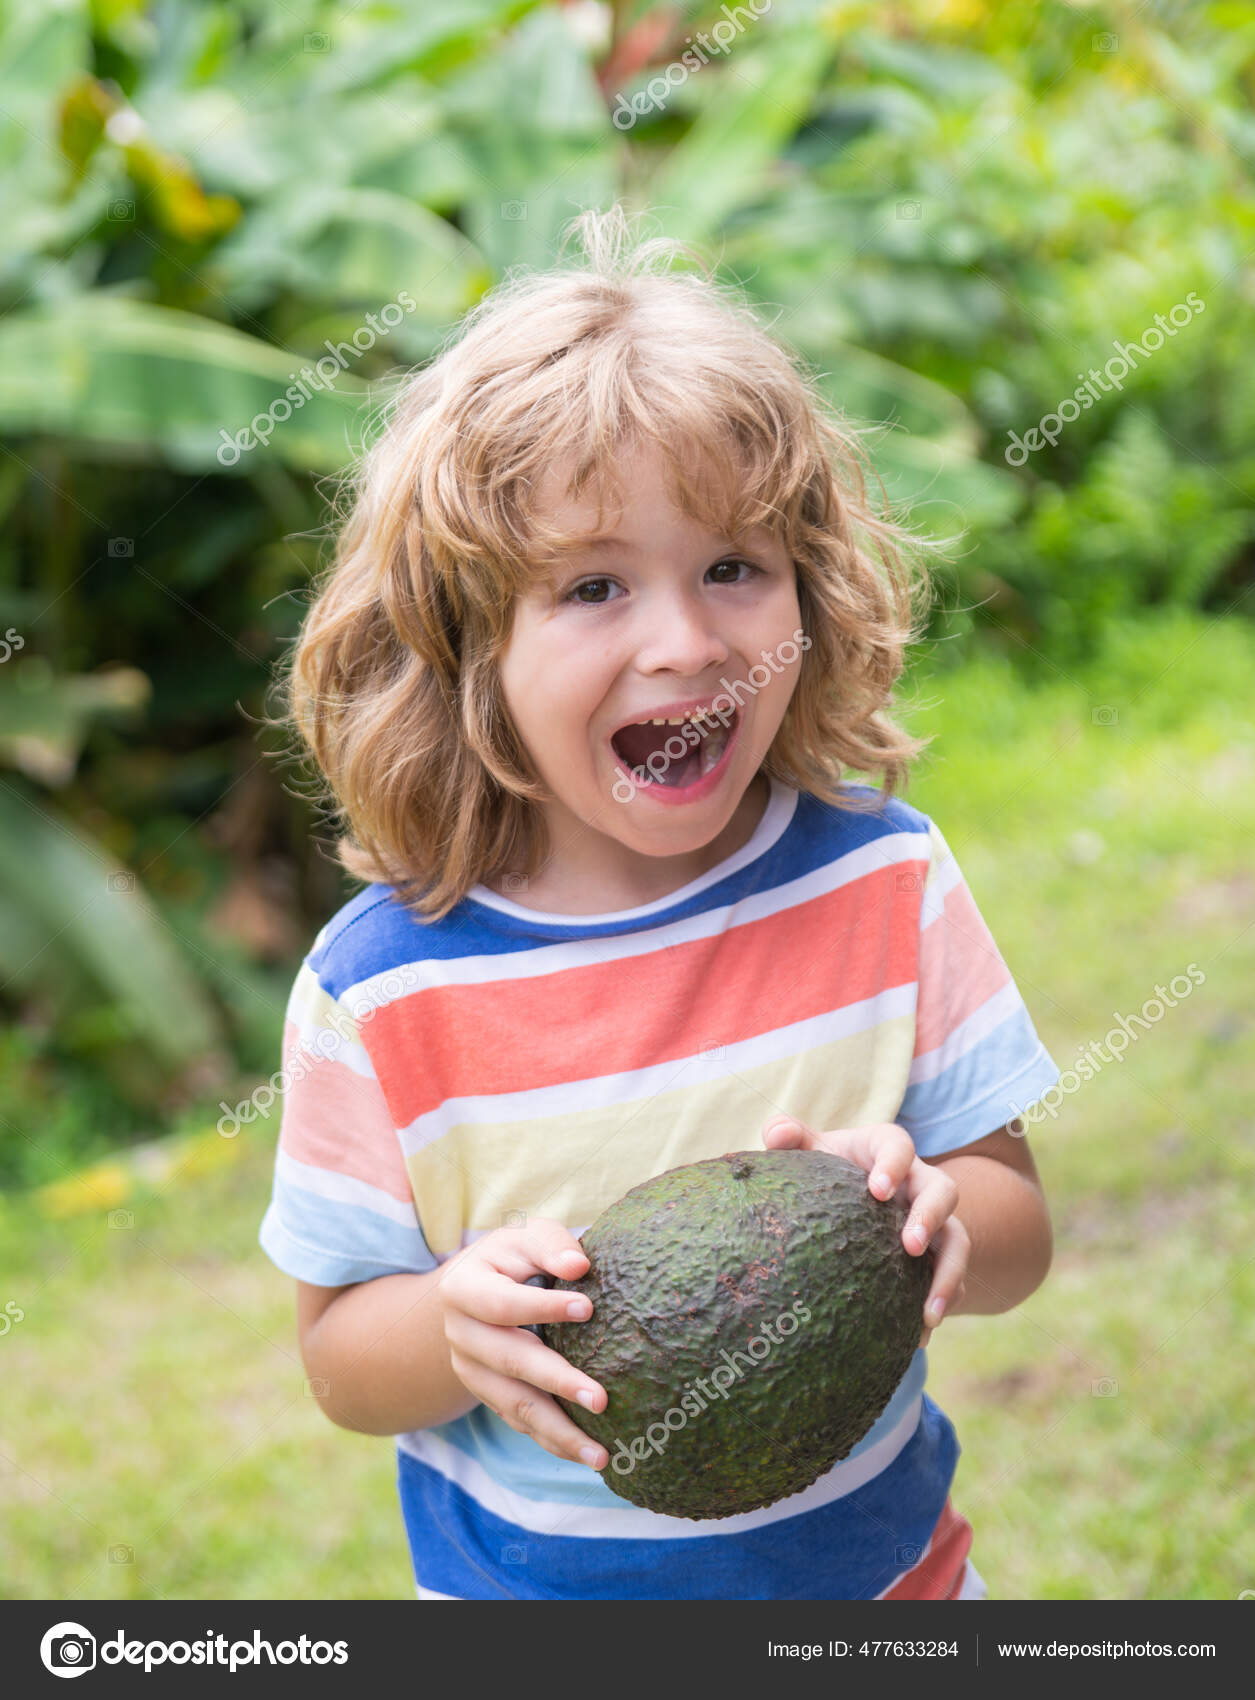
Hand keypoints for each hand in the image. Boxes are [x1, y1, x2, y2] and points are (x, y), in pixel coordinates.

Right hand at [436, 1218, 608, 1468]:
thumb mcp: (526, 1236)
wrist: (478, 1288)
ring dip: (557, 1432)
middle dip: (556, 1382)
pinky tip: (585, 1453)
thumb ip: (550, 1246)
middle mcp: (460, 1335)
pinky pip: (519, 1422)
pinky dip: (551, 1441)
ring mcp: (470, 1371)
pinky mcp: (488, 1395)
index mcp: (463, 1289)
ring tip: (600, 1455)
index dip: (542, 1306)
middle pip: (510, 1362)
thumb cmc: (514, 1257)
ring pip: (514, 1406)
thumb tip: (579, 1267)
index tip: (588, 1308)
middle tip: (601, 1400)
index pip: (503, 1303)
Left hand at [761, 1115, 968, 1349]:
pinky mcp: (938, 1255)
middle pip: (943, 1191)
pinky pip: (954, 1280)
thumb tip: (776, 1133)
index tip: (877, 1189)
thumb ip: (791, 1137)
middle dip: (931, 1217)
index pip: (899, 1146)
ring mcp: (935, 1221)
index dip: (894, 1164)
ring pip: (958, 1241)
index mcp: (887, 1151)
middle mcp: (919, 1183)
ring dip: (948, 1274)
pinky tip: (918, 1337)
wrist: (856, 1199)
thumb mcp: (813, 1151)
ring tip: (929, 1313)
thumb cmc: (829, 1170)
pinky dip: (941, 1304)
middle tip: (909, 1246)